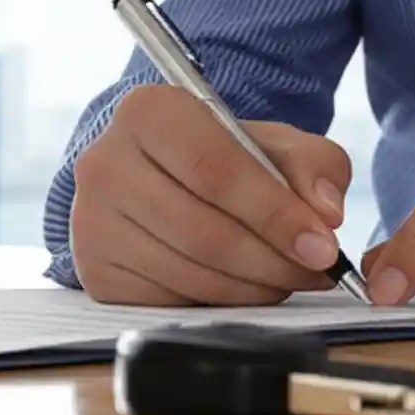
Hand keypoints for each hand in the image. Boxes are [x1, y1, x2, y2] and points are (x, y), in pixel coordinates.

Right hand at [70, 84, 349, 305]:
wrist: (156, 176)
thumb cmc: (218, 156)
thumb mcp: (272, 143)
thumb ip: (313, 165)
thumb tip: (324, 214)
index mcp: (147, 113)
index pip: (215, 170)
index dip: (274, 214)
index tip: (322, 247)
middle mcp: (104, 163)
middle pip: (202, 230)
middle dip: (272, 261)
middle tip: (314, 271)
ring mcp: (91, 221)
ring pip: (189, 271)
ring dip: (251, 286)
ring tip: (284, 277)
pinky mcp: (93, 270)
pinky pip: (168, 300)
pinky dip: (217, 301)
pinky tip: (240, 285)